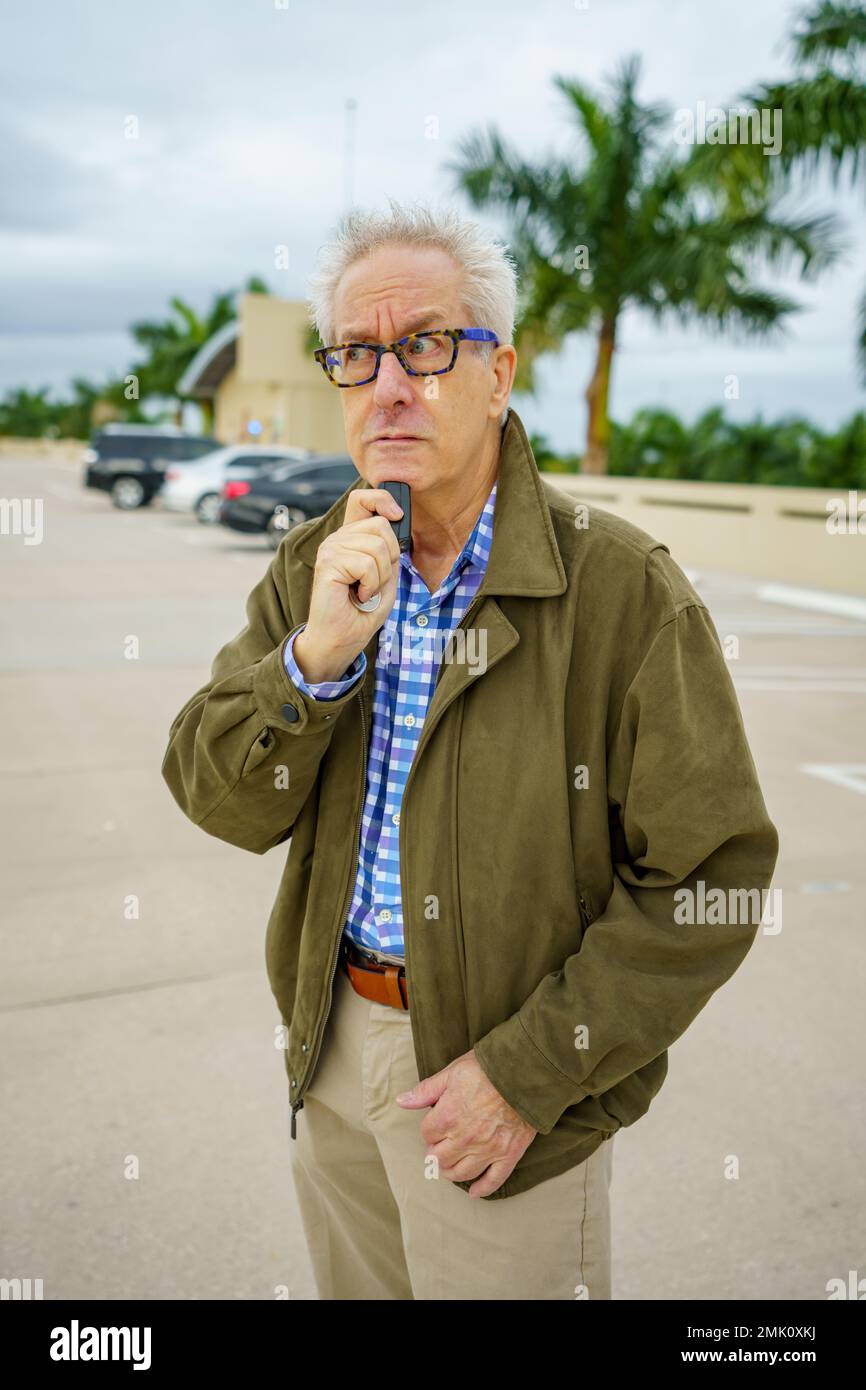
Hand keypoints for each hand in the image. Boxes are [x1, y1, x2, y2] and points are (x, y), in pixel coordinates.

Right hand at [293, 488, 403, 682]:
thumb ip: (389, 551)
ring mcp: (330, 549)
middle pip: (380, 525)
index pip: (362, 499)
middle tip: (375, 581)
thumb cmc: (361, 611)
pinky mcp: (328, 564)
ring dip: (380, 576)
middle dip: (390, 557)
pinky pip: (367, 564)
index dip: (382, 499)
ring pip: (377, 546)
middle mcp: (337, 539)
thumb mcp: (385, 576)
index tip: (397, 514)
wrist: (341, 639)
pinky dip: (371, 585)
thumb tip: (395, 525)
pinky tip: (358, 595)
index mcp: (349, 538)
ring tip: (365, 591)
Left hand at [395, 1049, 537, 1197]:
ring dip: (451, 1173)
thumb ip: (425, 1091)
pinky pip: (493, 1181)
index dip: (429, 1130)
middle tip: (438, 1149)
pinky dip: (481, 1189)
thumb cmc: (487, 1069)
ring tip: (449, 1167)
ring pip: (461, 1173)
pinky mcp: (508, 1155)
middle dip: (435, 1154)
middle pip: (439, 1159)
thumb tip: (401, 1101)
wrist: (525, 1072)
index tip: (435, 1124)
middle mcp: (464, 1139)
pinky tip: (473, 1192)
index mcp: (447, 1118)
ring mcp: (487, 1150)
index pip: (427, 1135)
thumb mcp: (452, 1073)